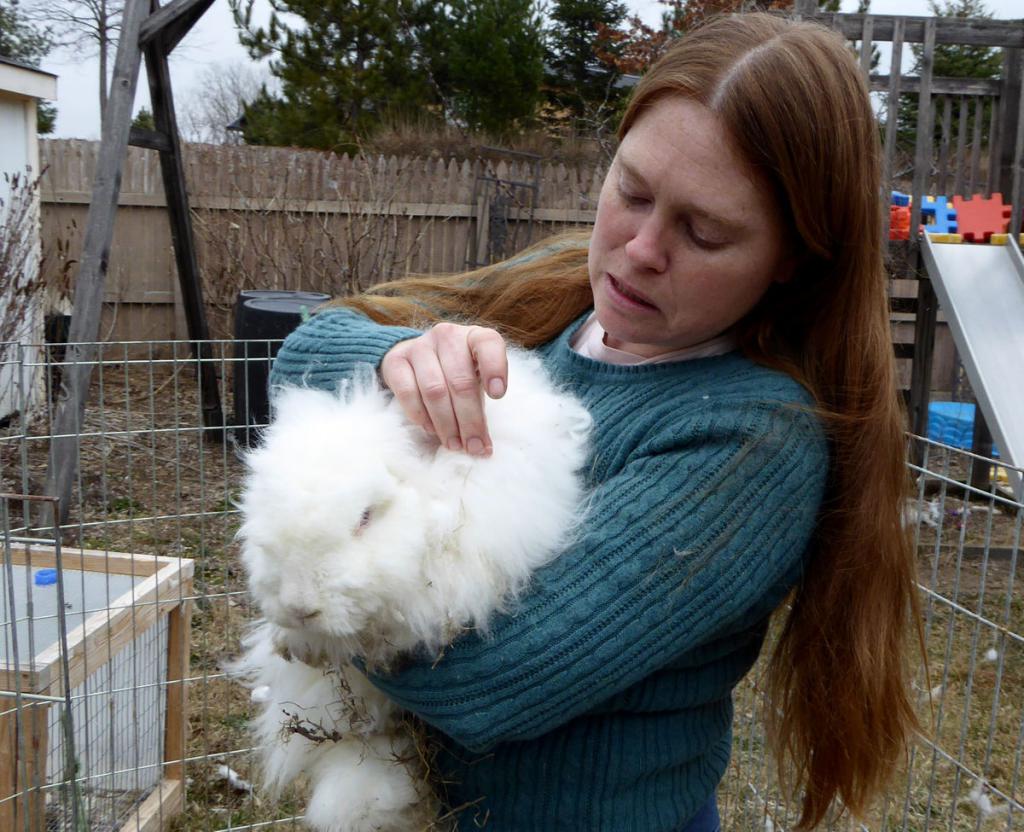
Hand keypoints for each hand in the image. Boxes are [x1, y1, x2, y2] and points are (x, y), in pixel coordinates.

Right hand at [379, 323, 507, 455]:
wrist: (415, 358)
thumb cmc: (455, 372)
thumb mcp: (475, 377)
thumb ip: (481, 403)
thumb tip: (482, 446)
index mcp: (474, 336)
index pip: (488, 344)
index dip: (495, 369)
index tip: (498, 396)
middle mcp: (447, 336)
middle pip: (460, 381)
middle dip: (469, 419)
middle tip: (474, 446)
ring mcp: (419, 346)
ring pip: (434, 390)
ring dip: (446, 423)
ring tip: (454, 445)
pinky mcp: (396, 360)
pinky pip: (407, 392)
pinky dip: (420, 415)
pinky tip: (430, 429)